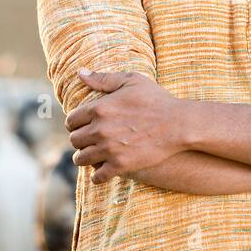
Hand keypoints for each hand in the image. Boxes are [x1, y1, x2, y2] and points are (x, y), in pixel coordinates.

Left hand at [67, 70, 184, 179]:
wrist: (179, 124)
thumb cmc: (156, 100)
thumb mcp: (131, 81)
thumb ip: (103, 78)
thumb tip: (80, 73)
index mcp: (99, 108)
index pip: (71, 120)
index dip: (75, 124)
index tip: (81, 126)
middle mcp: (100, 129)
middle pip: (74, 140)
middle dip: (79, 140)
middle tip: (86, 142)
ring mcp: (109, 149)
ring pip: (81, 159)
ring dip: (84, 158)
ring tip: (91, 157)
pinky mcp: (120, 166)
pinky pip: (98, 176)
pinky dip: (97, 176)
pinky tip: (102, 173)